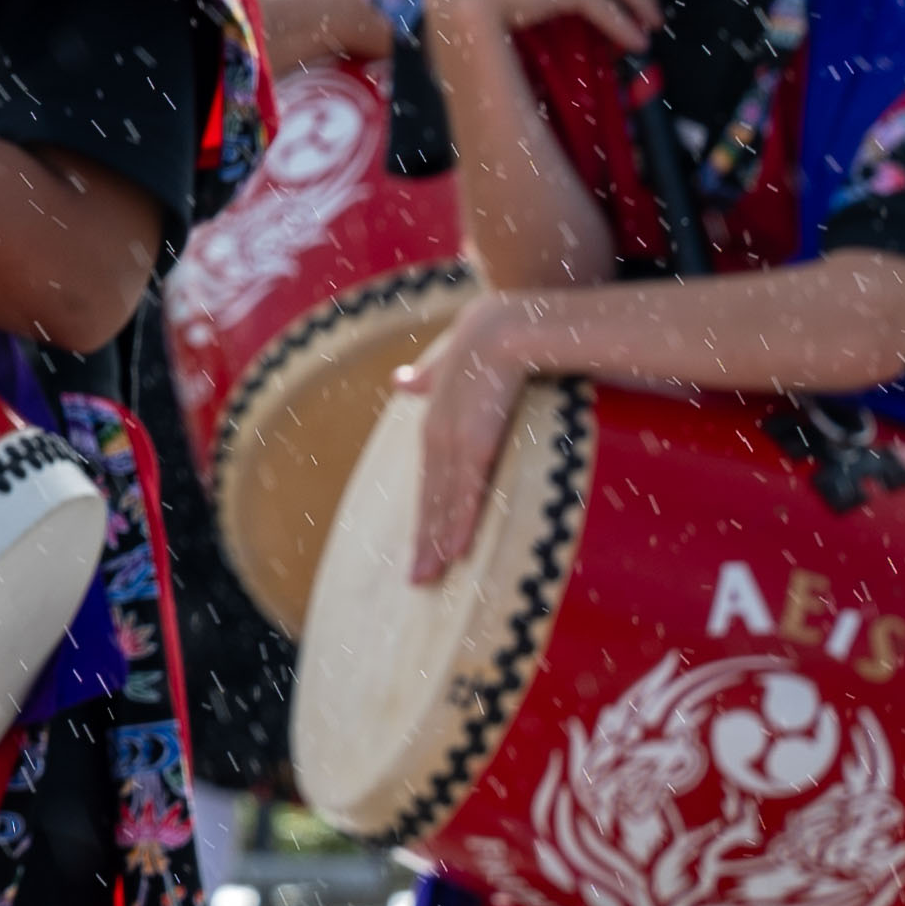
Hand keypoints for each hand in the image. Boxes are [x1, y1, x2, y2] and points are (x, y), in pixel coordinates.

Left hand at [398, 299, 543, 587]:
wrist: (503, 325)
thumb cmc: (481, 339)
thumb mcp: (444, 365)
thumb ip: (425, 378)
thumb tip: (401, 380)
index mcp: (434, 426)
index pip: (427, 482)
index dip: (424, 516)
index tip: (419, 545)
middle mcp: (436, 439)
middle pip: (429, 501)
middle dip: (423, 542)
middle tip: (416, 581)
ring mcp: (455, 443)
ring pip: (445, 505)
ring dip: (437, 544)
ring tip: (426, 578)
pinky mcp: (477, 443)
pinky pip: (468, 493)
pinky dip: (460, 522)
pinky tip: (454, 550)